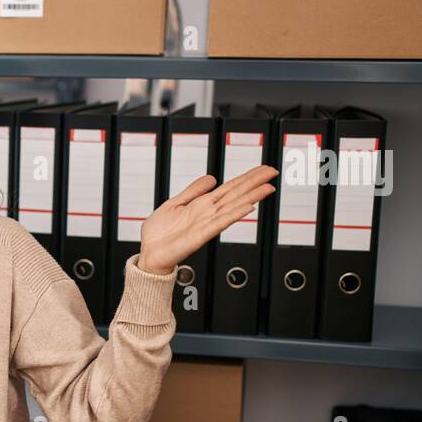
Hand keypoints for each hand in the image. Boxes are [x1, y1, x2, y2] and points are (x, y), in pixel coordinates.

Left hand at [138, 165, 277, 274]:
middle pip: (236, 194)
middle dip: (254, 183)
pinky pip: (220, 223)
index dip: (247, 177)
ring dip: (251, 197)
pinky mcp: (201, 235)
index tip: (263, 169)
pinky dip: (234, 215)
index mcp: (202, 204)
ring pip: (233, 206)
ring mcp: (206, 224)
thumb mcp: (175, 203)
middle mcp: (208, 213)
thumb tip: (211, 178)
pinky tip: (247, 208)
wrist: (149, 252)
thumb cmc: (159, 233)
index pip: (230, 187)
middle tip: (273, 172)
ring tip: (267, 187)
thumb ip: (193, 190)